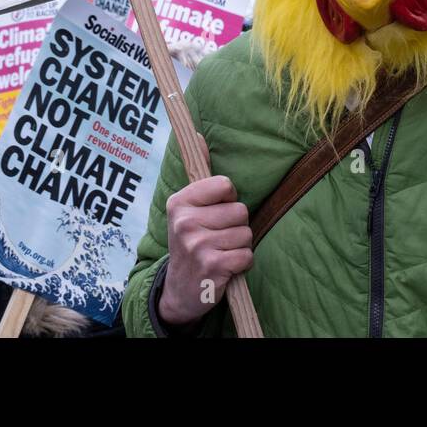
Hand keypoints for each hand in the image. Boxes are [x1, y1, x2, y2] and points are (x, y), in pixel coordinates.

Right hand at [158, 136, 252, 327]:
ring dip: (239, 247)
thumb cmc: (191, 243)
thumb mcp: (186, 209)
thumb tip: (198, 135)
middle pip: (241, 211)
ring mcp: (198, 244)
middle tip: (217, 239)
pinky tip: (224, 268)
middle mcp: (185, 221)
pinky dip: (241, 264)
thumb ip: (198, 175)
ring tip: (220, 253)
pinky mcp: (212, 266)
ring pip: (246, 234)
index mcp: (179, 203)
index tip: (215, 212)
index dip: (228, 200)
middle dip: (236, 226)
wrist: (179, 291)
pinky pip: (247, 255)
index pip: (225, 185)